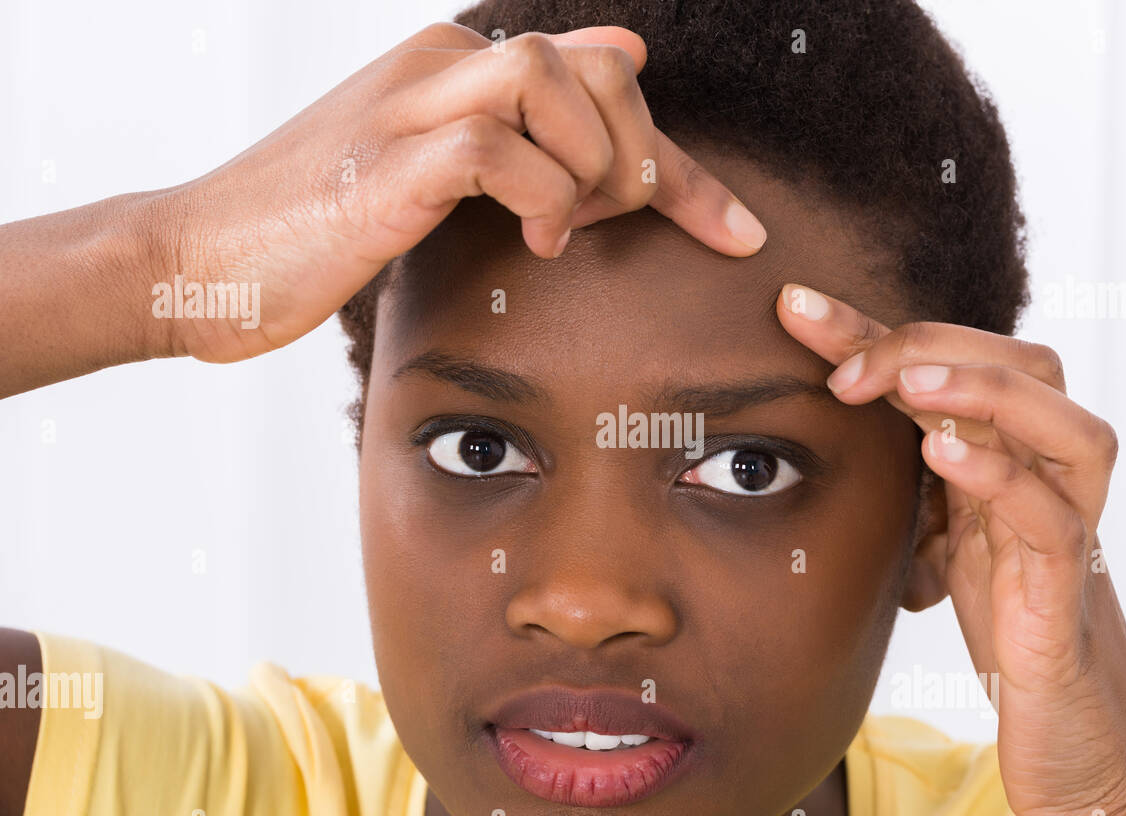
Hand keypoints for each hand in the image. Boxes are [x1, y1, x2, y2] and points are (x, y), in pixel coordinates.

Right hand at [149, 22, 765, 363]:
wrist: (197, 261)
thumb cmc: (317, 231)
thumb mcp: (436, 174)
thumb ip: (526, 125)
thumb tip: (624, 51)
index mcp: (457, 65)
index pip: (604, 78)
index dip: (685, 160)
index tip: (736, 232)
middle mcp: (437, 63)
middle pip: (597, 67)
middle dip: (649, 156)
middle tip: (626, 224)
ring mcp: (408, 105)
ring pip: (555, 82)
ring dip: (595, 167)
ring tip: (573, 230)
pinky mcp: (384, 162)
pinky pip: (500, 147)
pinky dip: (542, 199)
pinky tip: (534, 244)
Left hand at [777, 283, 1125, 815]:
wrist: (1073, 745)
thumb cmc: (1008, 636)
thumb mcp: (946, 544)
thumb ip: (917, 486)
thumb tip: (818, 443)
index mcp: (1009, 461)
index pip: (952, 369)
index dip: (874, 330)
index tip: (794, 307)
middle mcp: (1049, 482)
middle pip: (1022, 368)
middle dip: (926, 342)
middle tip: (838, 353)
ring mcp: (1069, 535)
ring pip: (1064, 428)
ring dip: (982, 389)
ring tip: (904, 377)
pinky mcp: (1068, 595)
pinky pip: (1053, 519)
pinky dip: (1001, 476)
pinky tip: (942, 452)